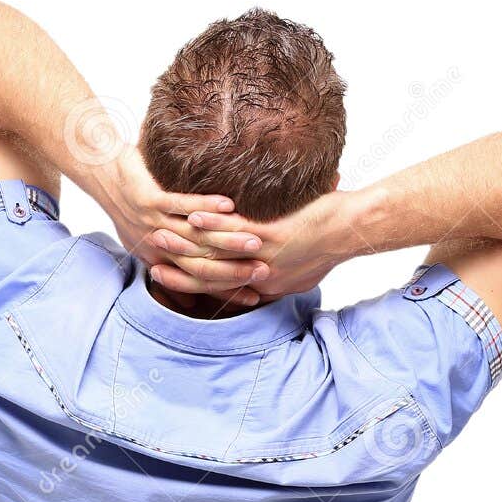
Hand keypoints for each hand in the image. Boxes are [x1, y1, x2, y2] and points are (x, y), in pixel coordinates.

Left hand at [92, 147, 270, 303]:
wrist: (102, 174)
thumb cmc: (129, 206)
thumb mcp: (147, 243)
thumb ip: (172, 269)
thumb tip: (192, 301)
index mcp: (159, 260)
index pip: (199, 281)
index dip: (227, 290)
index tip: (256, 295)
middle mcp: (157, 247)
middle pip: (201, 264)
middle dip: (234, 270)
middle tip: (265, 271)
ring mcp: (152, 223)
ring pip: (195, 237)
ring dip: (227, 239)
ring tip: (256, 242)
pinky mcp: (149, 200)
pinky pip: (181, 205)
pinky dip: (206, 207)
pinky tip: (230, 205)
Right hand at [147, 190, 359, 301]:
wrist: (351, 232)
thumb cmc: (329, 246)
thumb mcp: (299, 271)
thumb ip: (276, 274)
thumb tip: (260, 272)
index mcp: (263, 284)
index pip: (217, 287)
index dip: (188, 284)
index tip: (163, 276)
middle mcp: (259, 276)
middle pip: (208, 276)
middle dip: (176, 270)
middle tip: (150, 260)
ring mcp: (262, 257)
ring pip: (214, 254)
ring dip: (184, 244)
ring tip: (159, 233)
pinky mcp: (270, 237)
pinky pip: (233, 231)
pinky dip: (211, 223)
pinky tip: (190, 214)